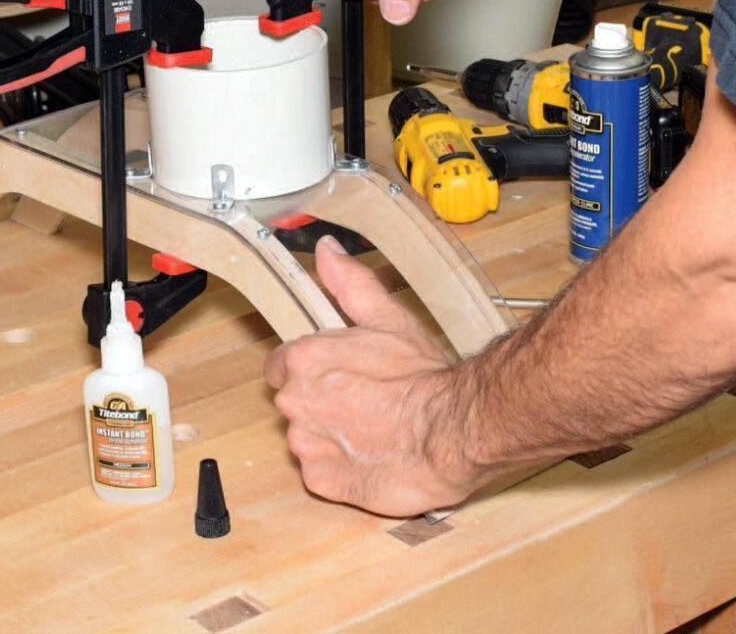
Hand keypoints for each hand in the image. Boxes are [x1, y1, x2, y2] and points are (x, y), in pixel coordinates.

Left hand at [263, 236, 475, 515]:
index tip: (337, 372)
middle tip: (364, 398)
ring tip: (373, 428)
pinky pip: (321, 475)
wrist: (454, 431)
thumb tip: (326, 251)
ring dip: (331, 436)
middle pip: (294, 401)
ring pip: (306, 438)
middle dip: (321, 400)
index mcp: (302, 359)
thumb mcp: (386, 317)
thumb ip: (348, 283)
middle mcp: (295, 402)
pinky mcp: (324, 483)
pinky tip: (372, 457)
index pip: (281, 364)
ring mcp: (307, 445)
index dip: (310, 368)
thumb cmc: (422, 374)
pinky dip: (342, 470)